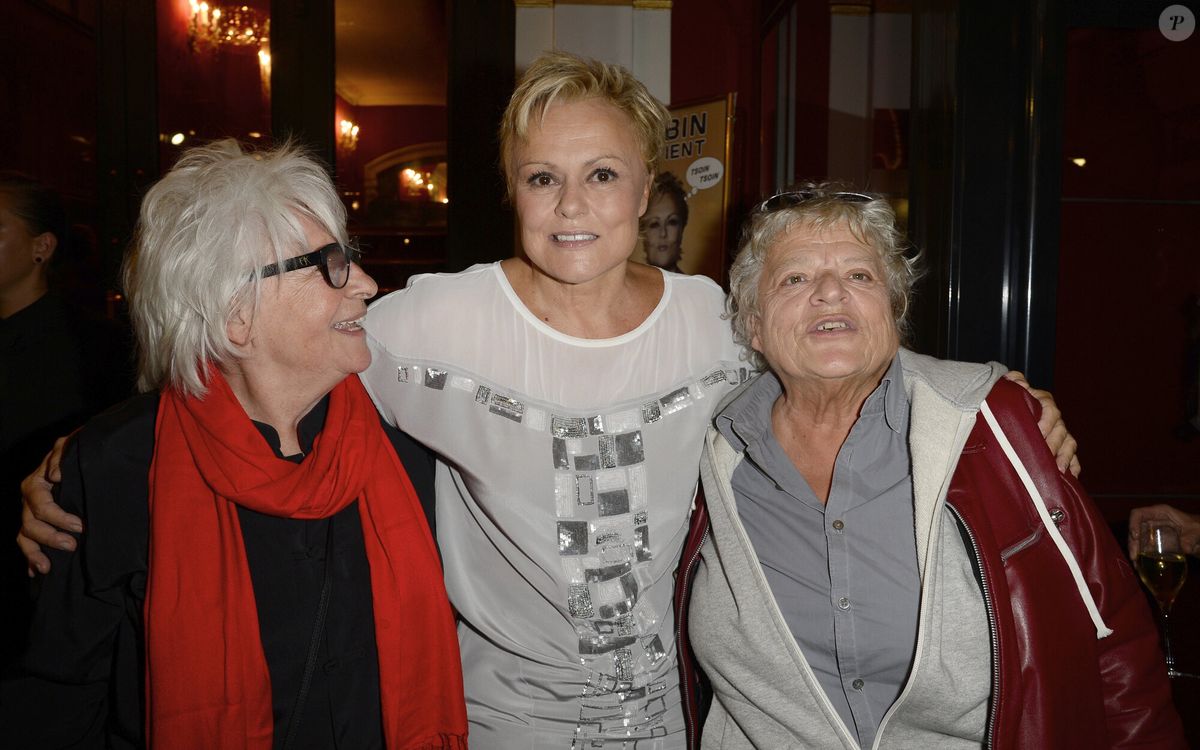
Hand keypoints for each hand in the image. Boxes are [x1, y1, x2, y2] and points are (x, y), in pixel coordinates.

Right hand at [16, 436, 80, 575]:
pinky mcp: (37, 524)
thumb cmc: (76, 454)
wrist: (82, 459)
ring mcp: (30, 514)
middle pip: (30, 524)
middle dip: (49, 538)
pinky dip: (30, 558)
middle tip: (72, 546)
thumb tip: (55, 475)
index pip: (41, 506)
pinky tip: (35, 571)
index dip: (58, 518)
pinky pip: (27, 543)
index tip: (79, 526)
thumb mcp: (70, 447)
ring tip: (46, 568)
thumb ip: (61, 456)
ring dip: (34, 553)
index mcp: (35, 484)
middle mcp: (29, 501)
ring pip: (25, 537)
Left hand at [1004, 371, 1079, 476]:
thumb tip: (1020, 383)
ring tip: (1058, 469)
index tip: (1037, 432)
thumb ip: (1012, 383)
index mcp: (1042, 402)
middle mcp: (1054, 417)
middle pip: (1060, 429)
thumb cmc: (1007, 401)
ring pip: (1069, 443)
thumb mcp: (1006, 390)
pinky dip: (1073, 467)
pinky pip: (1073, 457)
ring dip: (1065, 456)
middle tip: (1043, 455)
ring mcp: (1059, 433)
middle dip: (1053, 444)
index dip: (1045, 421)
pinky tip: (1070, 476)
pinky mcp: (1062, 448)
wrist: (1006, 413)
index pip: (1049, 409)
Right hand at [1129, 504, 1199, 559]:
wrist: (1199, 534)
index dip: (1133, 523)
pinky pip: (1143, 548)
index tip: (1135, 537)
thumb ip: (1191, 538)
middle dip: (1132, 543)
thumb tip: (1185, 548)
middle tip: (1134, 557)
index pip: (1138, 514)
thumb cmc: (1197, 526)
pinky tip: (1140, 566)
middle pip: (1135, 529)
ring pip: (1137, 540)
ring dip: (1134, 552)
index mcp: (1160, 513)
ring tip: (1136, 564)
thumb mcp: (1196, 530)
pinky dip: (1140, 557)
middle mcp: (1152, 521)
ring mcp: (1152, 532)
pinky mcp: (1154, 542)